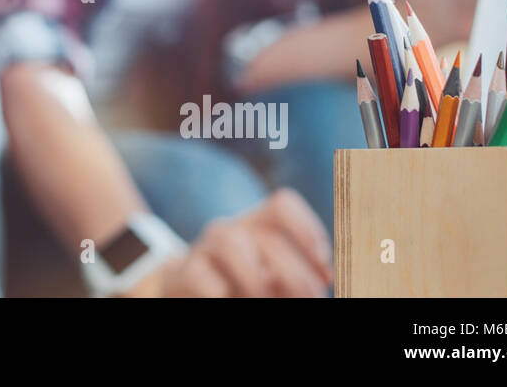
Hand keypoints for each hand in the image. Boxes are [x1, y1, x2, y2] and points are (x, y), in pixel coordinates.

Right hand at [138, 189, 331, 296]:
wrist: (183, 292)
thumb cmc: (239, 287)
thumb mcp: (268, 275)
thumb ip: (291, 275)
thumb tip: (320, 280)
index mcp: (255, 225)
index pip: (282, 205)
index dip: (308, 231)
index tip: (325, 273)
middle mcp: (230, 230)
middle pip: (267, 238)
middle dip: (295, 275)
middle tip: (309, 299)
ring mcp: (202, 250)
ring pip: (230, 243)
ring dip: (256, 280)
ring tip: (265, 300)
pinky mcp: (180, 274)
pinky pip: (200, 275)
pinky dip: (220, 292)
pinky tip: (228, 300)